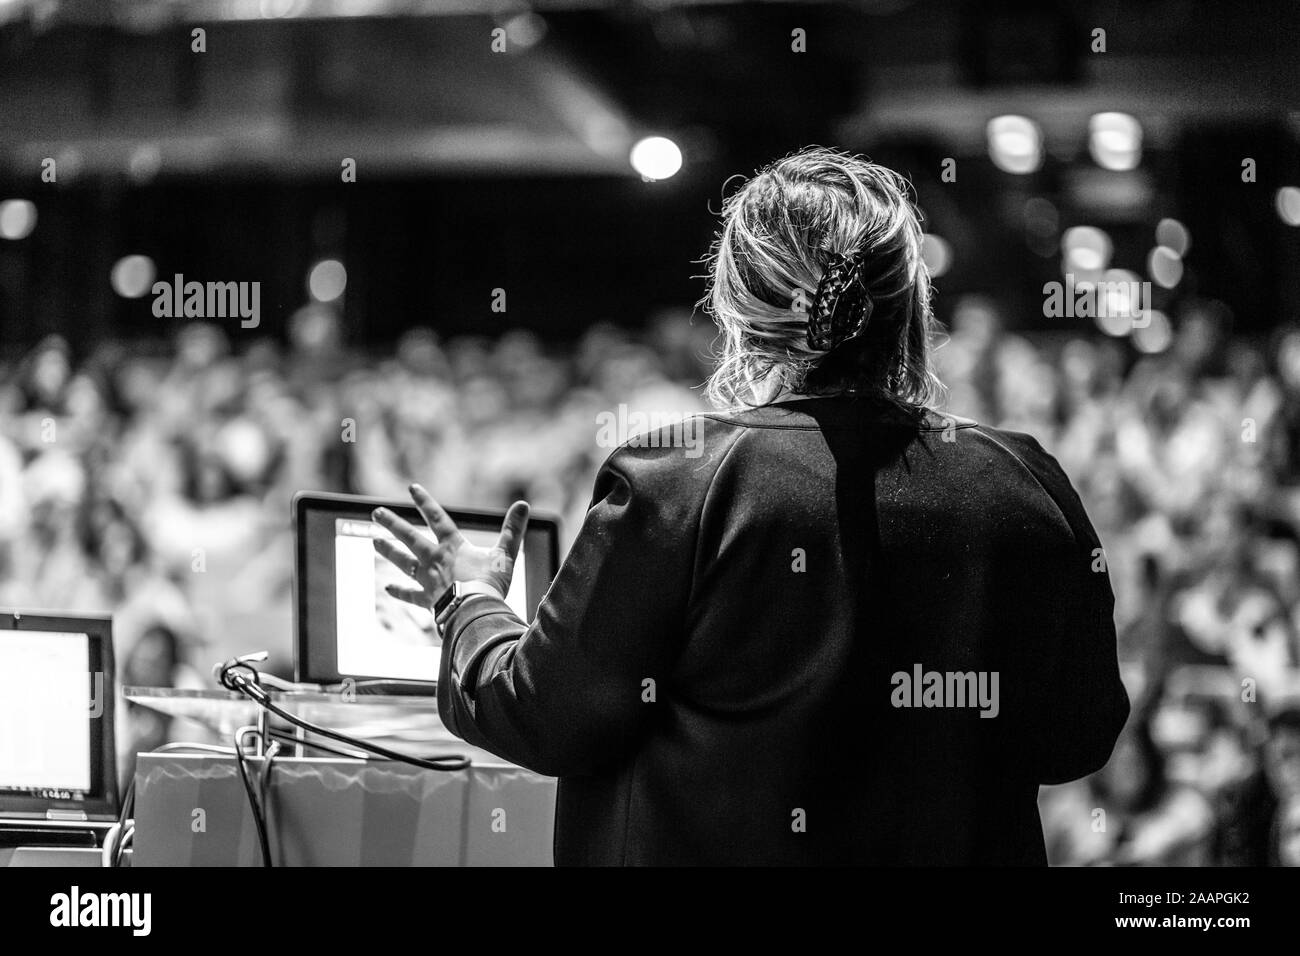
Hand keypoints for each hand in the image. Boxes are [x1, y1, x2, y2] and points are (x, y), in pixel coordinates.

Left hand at [371, 484, 529, 609]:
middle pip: (410, 538)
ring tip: (375, 542)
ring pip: (404, 562)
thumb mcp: (506, 554)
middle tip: (376, 513)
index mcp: (453, 546)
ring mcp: (428, 580)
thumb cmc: (491, 583)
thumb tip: (523, 504)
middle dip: (393, 524)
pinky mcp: (428, 600)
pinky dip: (400, 592)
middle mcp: (435, 559)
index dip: (425, 502)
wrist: (476, 613)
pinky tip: (387, 589)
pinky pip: (410, 595)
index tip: (411, 488)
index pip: (437, 518)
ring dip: (389, 552)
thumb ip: (513, 529)